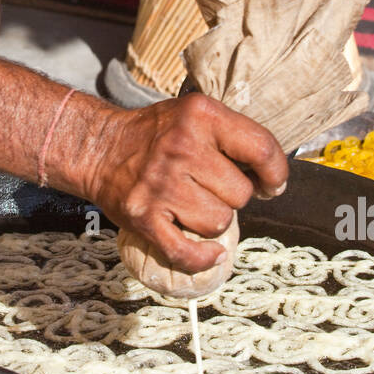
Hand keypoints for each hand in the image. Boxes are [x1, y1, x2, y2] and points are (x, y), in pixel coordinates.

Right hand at [86, 95, 287, 274]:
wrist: (98, 148)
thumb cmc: (155, 135)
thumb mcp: (193, 115)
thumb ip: (232, 136)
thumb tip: (271, 177)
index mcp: (200, 115)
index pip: (261, 148)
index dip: (275, 172)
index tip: (271, 184)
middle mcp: (181, 147)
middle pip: (241, 193)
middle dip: (232, 196)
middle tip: (211, 187)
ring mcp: (160, 185)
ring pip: (220, 223)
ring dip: (213, 220)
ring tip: (193, 204)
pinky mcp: (143, 217)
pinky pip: (188, 253)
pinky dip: (202, 258)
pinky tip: (209, 252)